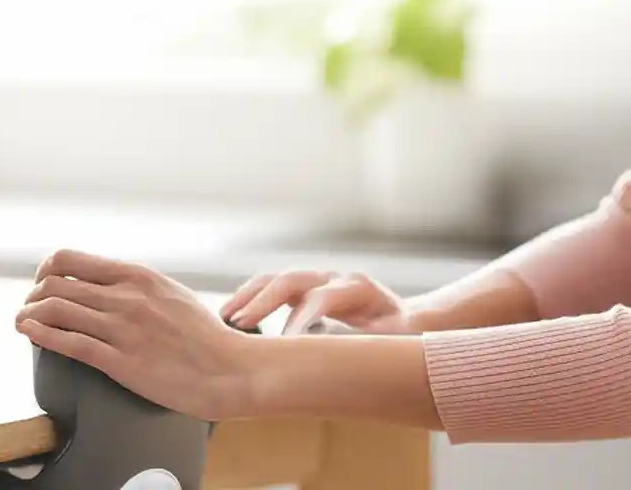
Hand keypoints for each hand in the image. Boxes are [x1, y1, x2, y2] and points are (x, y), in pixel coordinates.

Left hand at [17, 249, 254, 420]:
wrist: (227, 369)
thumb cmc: (204, 336)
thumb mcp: (169, 293)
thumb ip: (137, 286)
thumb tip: (107, 284)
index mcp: (137, 275)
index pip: (69, 259)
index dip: (45, 271)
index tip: (42, 284)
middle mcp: (126, 296)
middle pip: (54, 283)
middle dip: (33, 295)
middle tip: (32, 308)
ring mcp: (122, 328)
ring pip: (55, 309)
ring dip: (29, 315)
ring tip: (23, 323)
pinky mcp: (120, 361)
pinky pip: (68, 342)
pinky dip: (41, 335)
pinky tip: (30, 333)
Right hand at [220, 270, 411, 334]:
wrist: (407, 319)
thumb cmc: (401, 333)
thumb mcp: (398, 337)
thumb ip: (378, 342)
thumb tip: (352, 352)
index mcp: (357, 288)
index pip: (321, 298)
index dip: (299, 319)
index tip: (281, 345)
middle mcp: (333, 278)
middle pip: (291, 280)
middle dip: (263, 300)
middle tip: (238, 324)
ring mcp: (318, 280)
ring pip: (276, 279)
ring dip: (248, 295)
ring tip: (224, 316)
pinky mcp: (306, 289)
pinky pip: (273, 287)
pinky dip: (251, 298)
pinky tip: (232, 316)